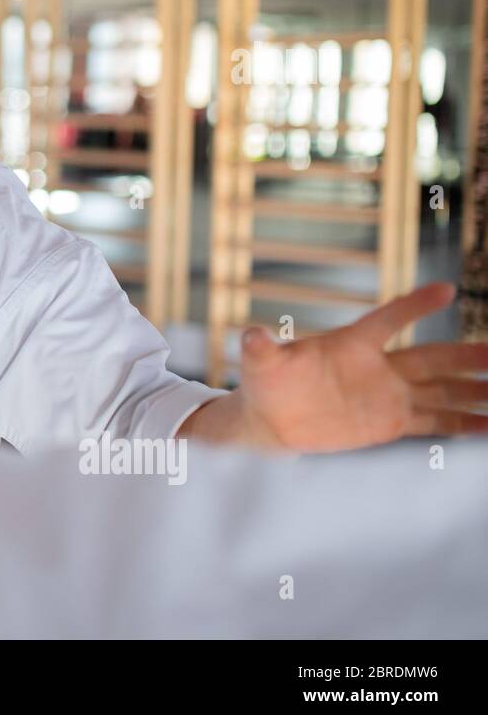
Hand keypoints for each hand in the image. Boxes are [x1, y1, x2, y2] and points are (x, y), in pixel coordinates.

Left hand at [201, 282, 487, 450]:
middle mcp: (379, 367)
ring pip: (443, 391)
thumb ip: (262, 348)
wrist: (272, 420)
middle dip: (468, 355)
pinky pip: (434, 422)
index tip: (446, 289)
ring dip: (475, 392)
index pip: (389, 319)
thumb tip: (249, 334)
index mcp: (351, 345)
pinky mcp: (391, 422)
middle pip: (433, 358)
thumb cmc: (267, 383)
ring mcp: (389, 395)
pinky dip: (463, 425)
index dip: (414, 306)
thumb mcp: (261, 364)